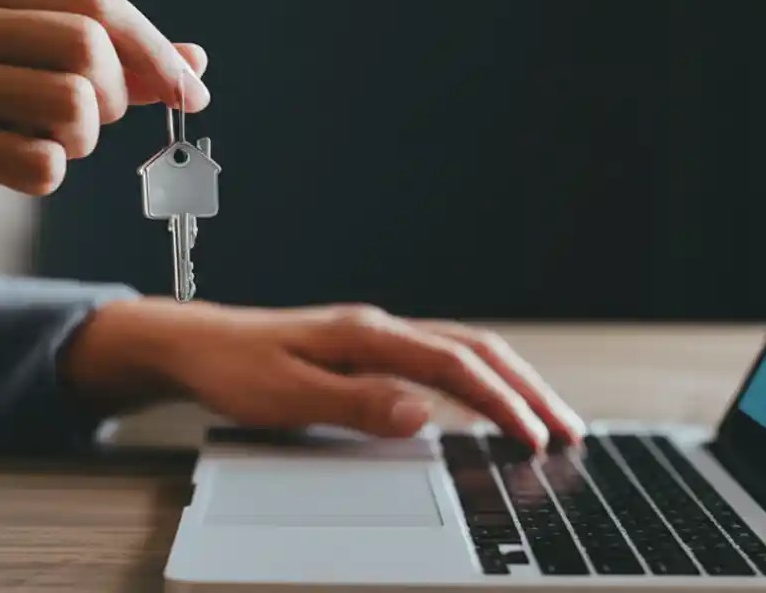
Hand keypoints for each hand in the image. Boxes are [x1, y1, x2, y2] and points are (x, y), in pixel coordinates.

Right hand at [0, 0, 209, 269]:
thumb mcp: (39, 75)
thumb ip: (117, 64)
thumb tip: (196, 63)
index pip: (95, 1)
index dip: (155, 48)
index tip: (190, 92)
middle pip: (88, 46)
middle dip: (115, 95)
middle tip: (93, 122)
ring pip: (72, 103)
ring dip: (83, 140)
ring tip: (49, 144)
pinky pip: (43, 162)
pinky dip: (48, 175)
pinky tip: (14, 170)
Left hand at [62, 300, 585, 449]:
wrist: (196, 344)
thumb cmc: (233, 369)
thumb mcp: (285, 395)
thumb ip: (354, 403)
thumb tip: (422, 414)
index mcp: (367, 336)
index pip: (455, 365)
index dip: (501, 400)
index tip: (535, 435)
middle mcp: (381, 329)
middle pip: (477, 349)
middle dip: (529, 388)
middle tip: (570, 428)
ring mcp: (378, 337)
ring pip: (466, 350)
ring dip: (512, 381)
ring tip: (547, 417)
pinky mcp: (371, 349)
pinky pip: (444, 359)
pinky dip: (482, 380)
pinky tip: (487, 405)